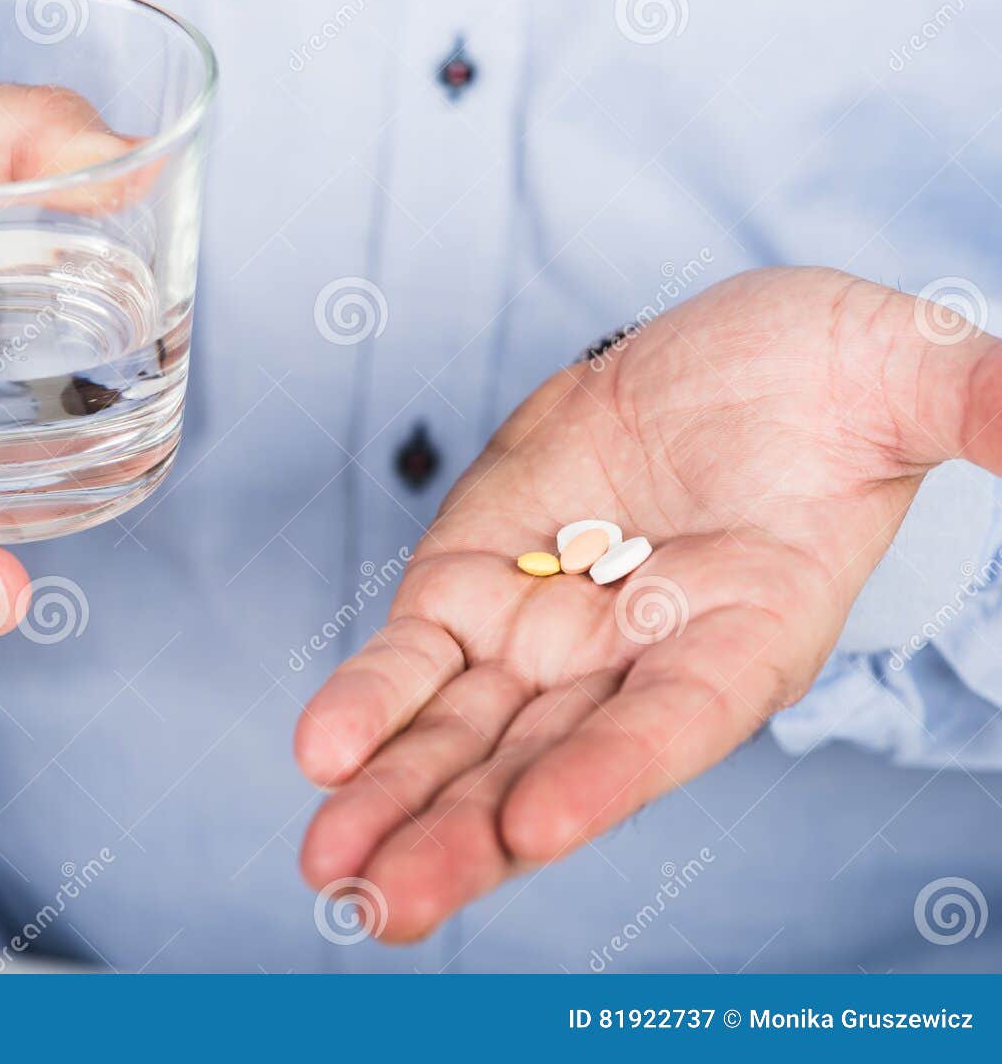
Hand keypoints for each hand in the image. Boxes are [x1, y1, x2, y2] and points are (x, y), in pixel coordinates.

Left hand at [295, 266, 1001, 940]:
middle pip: (546, 763)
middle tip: (387, 904)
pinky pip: (418, 654)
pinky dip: (373, 697)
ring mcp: (549, 626)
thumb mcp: (901, 371)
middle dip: (465, 836)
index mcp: (748, 635)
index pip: (674, 721)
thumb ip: (964, 403)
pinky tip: (323, 749)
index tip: (542, 824)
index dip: (611, 772)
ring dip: (395, 799)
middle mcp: (639, 657)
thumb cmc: (824, 375)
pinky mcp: (477, 577)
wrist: (719, 356)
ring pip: (464, 733)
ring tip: (331, 868)